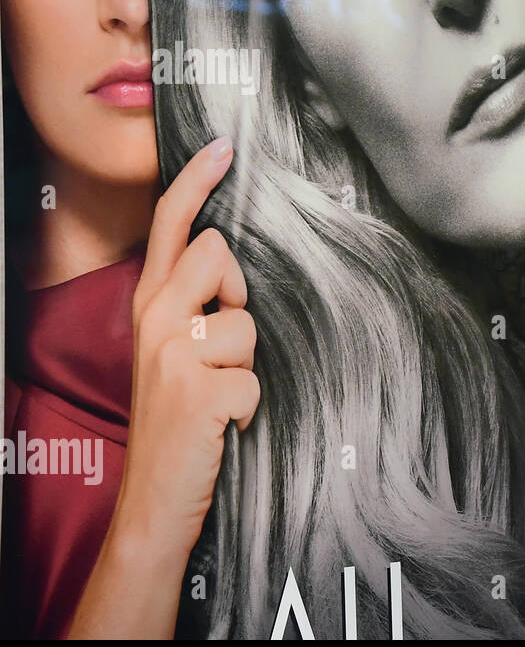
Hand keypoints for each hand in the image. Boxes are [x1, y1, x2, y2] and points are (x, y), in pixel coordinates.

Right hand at [69, 136, 257, 637]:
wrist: (155, 499)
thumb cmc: (179, 421)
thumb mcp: (176, 355)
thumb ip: (196, 310)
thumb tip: (236, 281)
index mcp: (148, 307)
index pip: (170, 229)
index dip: (195, 183)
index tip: (222, 147)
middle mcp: (153, 321)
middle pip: (217, 254)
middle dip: (236, 296)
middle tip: (221, 345)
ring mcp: (173, 355)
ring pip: (246, 325)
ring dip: (246, 366)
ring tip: (219, 396)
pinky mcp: (199, 391)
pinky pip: (254, 382)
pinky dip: (250, 409)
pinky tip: (223, 427)